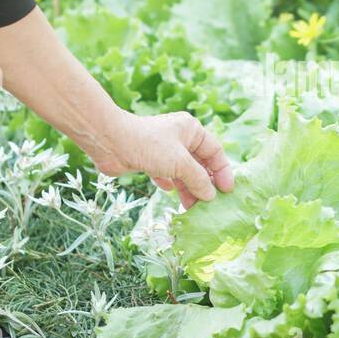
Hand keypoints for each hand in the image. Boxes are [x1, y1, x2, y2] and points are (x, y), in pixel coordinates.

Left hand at [88, 109, 233, 208]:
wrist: (111, 142)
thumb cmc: (149, 145)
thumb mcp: (180, 163)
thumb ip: (198, 179)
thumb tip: (210, 195)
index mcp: (191, 130)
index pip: (215, 151)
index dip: (222, 171)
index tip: (227, 190)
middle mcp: (179, 138)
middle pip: (199, 163)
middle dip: (204, 183)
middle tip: (210, 204)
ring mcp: (164, 149)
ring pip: (182, 172)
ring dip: (188, 188)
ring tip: (193, 207)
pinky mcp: (149, 160)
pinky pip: (166, 175)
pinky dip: (171, 184)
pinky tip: (172, 194)